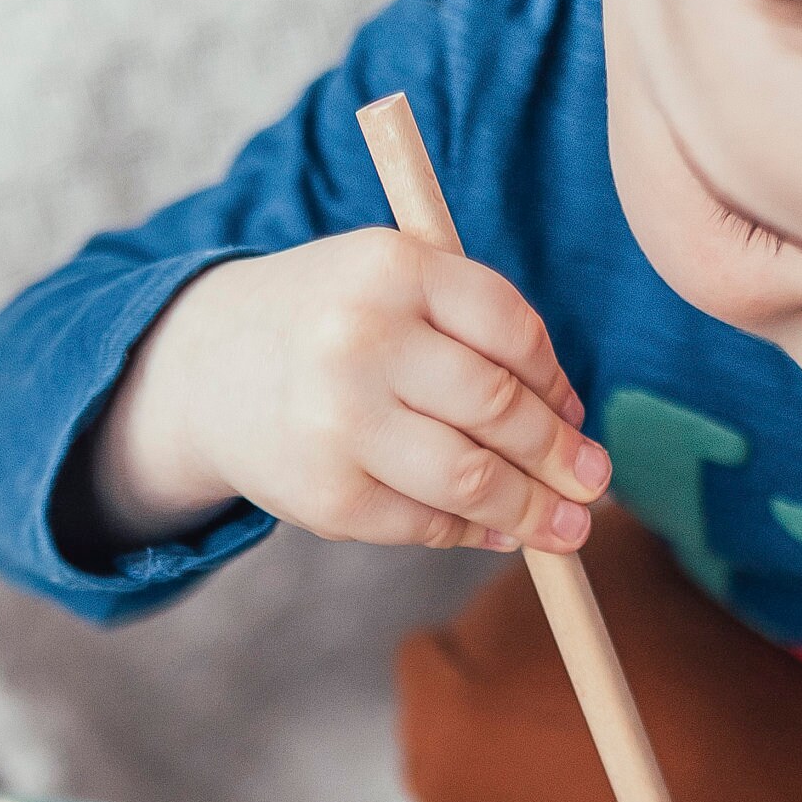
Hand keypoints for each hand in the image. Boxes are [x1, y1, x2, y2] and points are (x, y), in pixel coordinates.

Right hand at [89, 231, 608, 553]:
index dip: (556, 383)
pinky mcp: (329, 497)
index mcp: (391, 269)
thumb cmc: (326, 323)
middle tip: (595, 481)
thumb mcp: (387, 281)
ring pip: (472, 479)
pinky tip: (498, 532)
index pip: (511, 331)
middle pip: (500, 410)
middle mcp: (362, 342)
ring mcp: (341, 424)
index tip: (575, 414)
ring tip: (569, 528)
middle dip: (560, 456)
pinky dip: (474, 533)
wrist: (206, 370)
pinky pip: (427, 524)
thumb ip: (472, 328)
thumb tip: (570, 423)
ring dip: (534, 511)